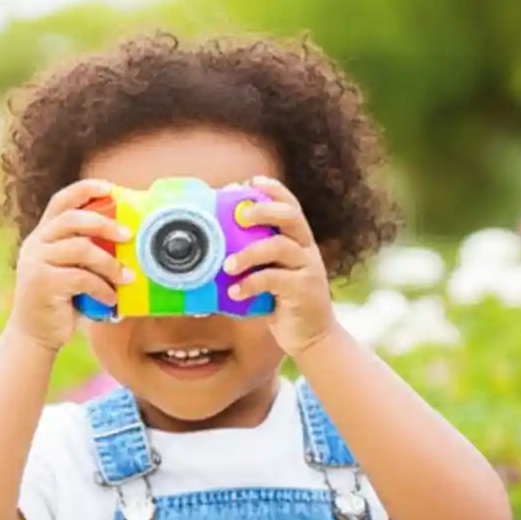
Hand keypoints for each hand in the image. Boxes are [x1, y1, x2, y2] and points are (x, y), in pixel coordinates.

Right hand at [3, 178, 133, 353]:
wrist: (34, 336)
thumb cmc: (60, 302)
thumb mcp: (70, 270)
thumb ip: (85, 252)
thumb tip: (125, 238)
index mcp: (42, 235)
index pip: (61, 201)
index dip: (86, 189)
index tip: (111, 188)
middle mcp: (36, 244)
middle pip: (73, 219)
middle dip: (105, 224)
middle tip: (128, 235)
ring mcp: (36, 263)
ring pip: (81, 248)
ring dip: (110, 263)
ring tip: (127, 277)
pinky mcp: (43, 284)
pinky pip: (82, 277)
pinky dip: (102, 288)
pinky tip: (111, 299)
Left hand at [222, 176, 339, 356]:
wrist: (311, 337)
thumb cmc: (282, 303)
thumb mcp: (270, 275)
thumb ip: (253, 260)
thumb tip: (210, 252)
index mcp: (299, 240)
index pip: (291, 205)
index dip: (273, 190)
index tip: (250, 182)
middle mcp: (307, 249)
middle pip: (290, 216)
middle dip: (264, 209)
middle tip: (240, 215)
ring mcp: (308, 269)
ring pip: (280, 247)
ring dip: (249, 252)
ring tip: (226, 265)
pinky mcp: (304, 290)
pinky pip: (274, 280)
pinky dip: (250, 284)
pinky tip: (234, 292)